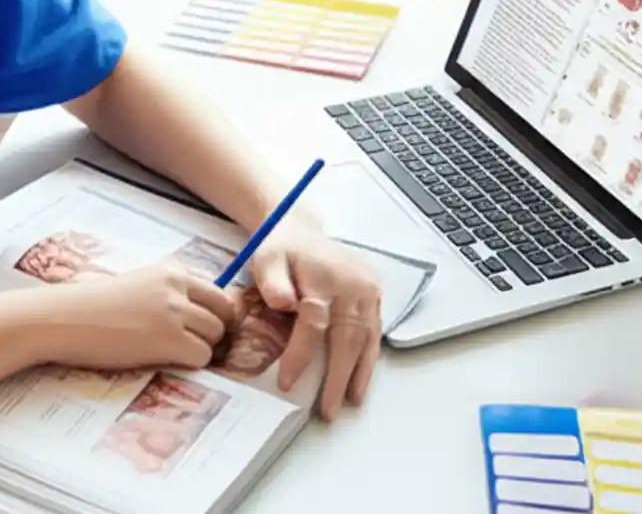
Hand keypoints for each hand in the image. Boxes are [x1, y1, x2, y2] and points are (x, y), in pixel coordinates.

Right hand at [45, 264, 237, 370]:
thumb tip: (197, 310)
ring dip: (201, 347)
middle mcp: (177, 287)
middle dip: (217, 328)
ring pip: (216, 334)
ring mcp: (175, 312)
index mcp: (170, 270)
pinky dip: (190, 363)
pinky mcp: (169, 339)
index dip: (214, 310)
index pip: (216, 288)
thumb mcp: (136, 284)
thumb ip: (167, 291)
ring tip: (172, 352)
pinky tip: (166, 360)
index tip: (201, 324)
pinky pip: (202, 356)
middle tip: (196, 342)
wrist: (62, 319)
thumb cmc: (90, 305)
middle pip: (225, 309)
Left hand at [249, 221, 382, 419]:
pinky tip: (360, 383)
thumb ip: (272, 281)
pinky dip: (368, 360)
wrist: (301, 231)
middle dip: (337, 377)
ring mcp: (368, 291)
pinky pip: (374, 333)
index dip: (301, 355)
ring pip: (366, 339)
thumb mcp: (266, 259)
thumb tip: (284, 304)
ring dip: (359, 374)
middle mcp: (352, 285)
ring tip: (349, 403)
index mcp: (324, 277)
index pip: (315, 324)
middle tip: (327, 410)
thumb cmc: (280, 250)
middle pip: (347, 338)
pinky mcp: (375, 296)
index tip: (287, 382)